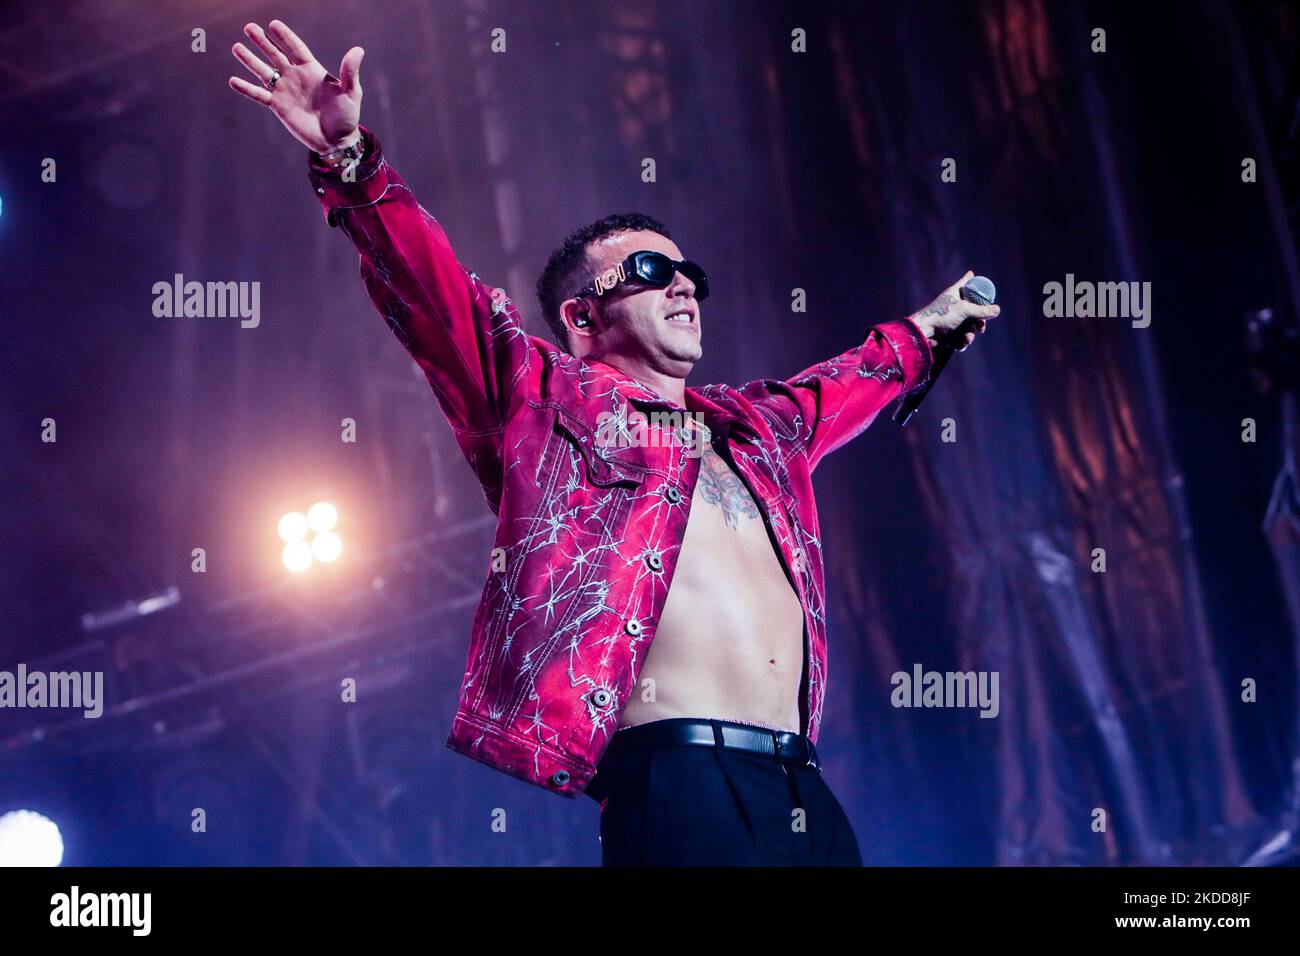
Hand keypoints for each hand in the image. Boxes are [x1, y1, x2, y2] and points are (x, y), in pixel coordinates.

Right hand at [227, 20, 363, 153]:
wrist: (337, 141)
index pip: (296, 48)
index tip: (273, 24)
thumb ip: (350, 72)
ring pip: (263, 71)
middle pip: (275, 55)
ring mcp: (285, 91)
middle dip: (262, 42)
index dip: (285, 36)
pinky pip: (259, 95)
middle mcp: (295, 77)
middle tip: (248, 27)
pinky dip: (246, 88)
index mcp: (311, 70)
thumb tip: (358, 50)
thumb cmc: (346, 116)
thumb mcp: (351, 93)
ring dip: (250, 60)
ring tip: (236, 47)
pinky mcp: (278, 106)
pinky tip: (233, 80)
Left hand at [908, 270, 999, 351]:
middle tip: (981, 327)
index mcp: (955, 293)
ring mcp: (951, 318)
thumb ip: (981, 310)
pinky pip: (961, 336)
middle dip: (979, 321)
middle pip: (973, 309)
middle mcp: (953, 304)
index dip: (973, 281)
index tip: (979, 280)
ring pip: (969, 325)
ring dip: (969, 335)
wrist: (924, 333)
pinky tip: (958, 345)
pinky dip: (961, 341)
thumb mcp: (964, 310)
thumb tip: (997, 310)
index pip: (966, 283)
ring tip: (966, 338)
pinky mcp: (948, 332)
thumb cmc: (942, 316)